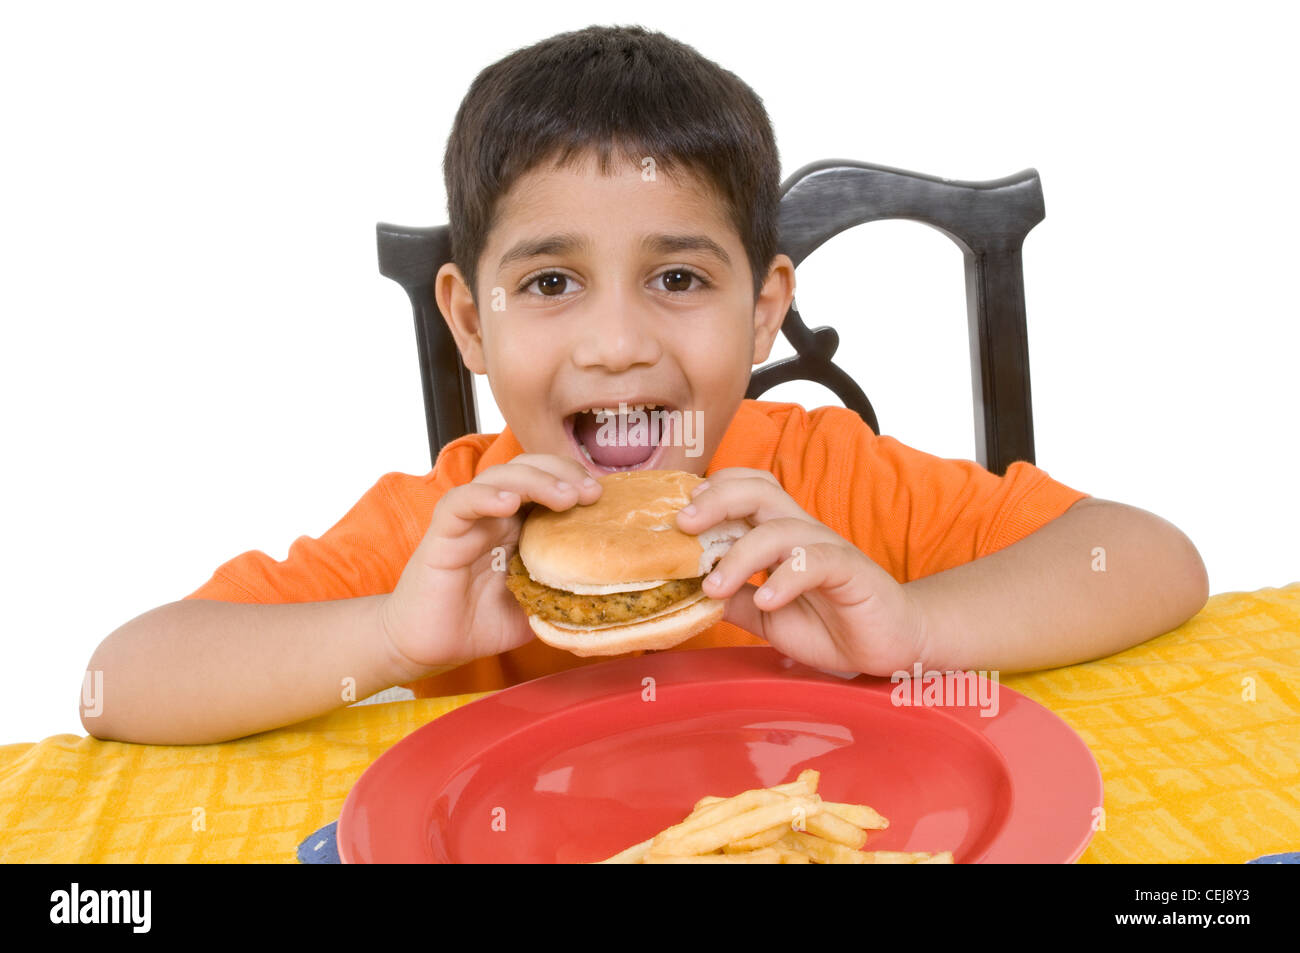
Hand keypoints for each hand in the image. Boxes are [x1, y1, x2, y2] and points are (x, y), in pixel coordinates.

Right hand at [380, 454, 601, 677]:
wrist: (430, 647)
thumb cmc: (480, 624)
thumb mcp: (538, 607)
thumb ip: (566, 594)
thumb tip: (613, 595)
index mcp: (518, 525)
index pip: (548, 481)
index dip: (576, 480)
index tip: (604, 498)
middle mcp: (494, 515)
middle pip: (528, 468)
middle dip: (563, 472)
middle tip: (590, 494)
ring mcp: (468, 520)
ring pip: (498, 478)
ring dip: (535, 481)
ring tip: (564, 497)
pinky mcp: (442, 534)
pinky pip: (461, 502)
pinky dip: (486, 497)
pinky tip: (509, 504)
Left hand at [675, 468, 927, 675]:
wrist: (890, 645)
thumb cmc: (830, 624)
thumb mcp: (766, 617)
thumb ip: (732, 601)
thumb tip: (687, 591)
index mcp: (781, 535)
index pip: (746, 489)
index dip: (712, 490)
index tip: (678, 515)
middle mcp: (802, 532)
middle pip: (759, 491)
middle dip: (717, 500)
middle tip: (683, 524)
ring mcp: (827, 549)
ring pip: (780, 528)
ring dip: (740, 556)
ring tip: (713, 587)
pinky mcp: (851, 572)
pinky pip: (816, 562)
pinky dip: (785, 578)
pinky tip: (766, 600)